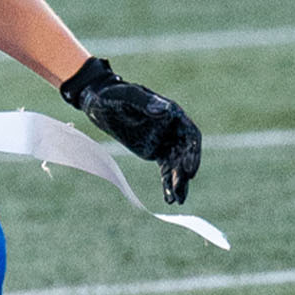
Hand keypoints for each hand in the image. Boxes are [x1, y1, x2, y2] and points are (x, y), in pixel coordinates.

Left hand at [59, 57, 201, 204]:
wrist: (100, 102)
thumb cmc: (114, 95)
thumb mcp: (129, 96)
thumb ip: (147, 103)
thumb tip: (164, 110)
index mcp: (173, 114)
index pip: (191, 136)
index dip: (193, 153)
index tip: (190, 169)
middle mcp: (173, 129)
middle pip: (186, 154)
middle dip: (184, 172)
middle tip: (180, 189)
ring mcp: (165, 142)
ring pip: (177, 165)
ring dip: (178, 182)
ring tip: (177, 200)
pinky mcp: (155, 152)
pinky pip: (165, 170)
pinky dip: (167, 183)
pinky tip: (169, 198)